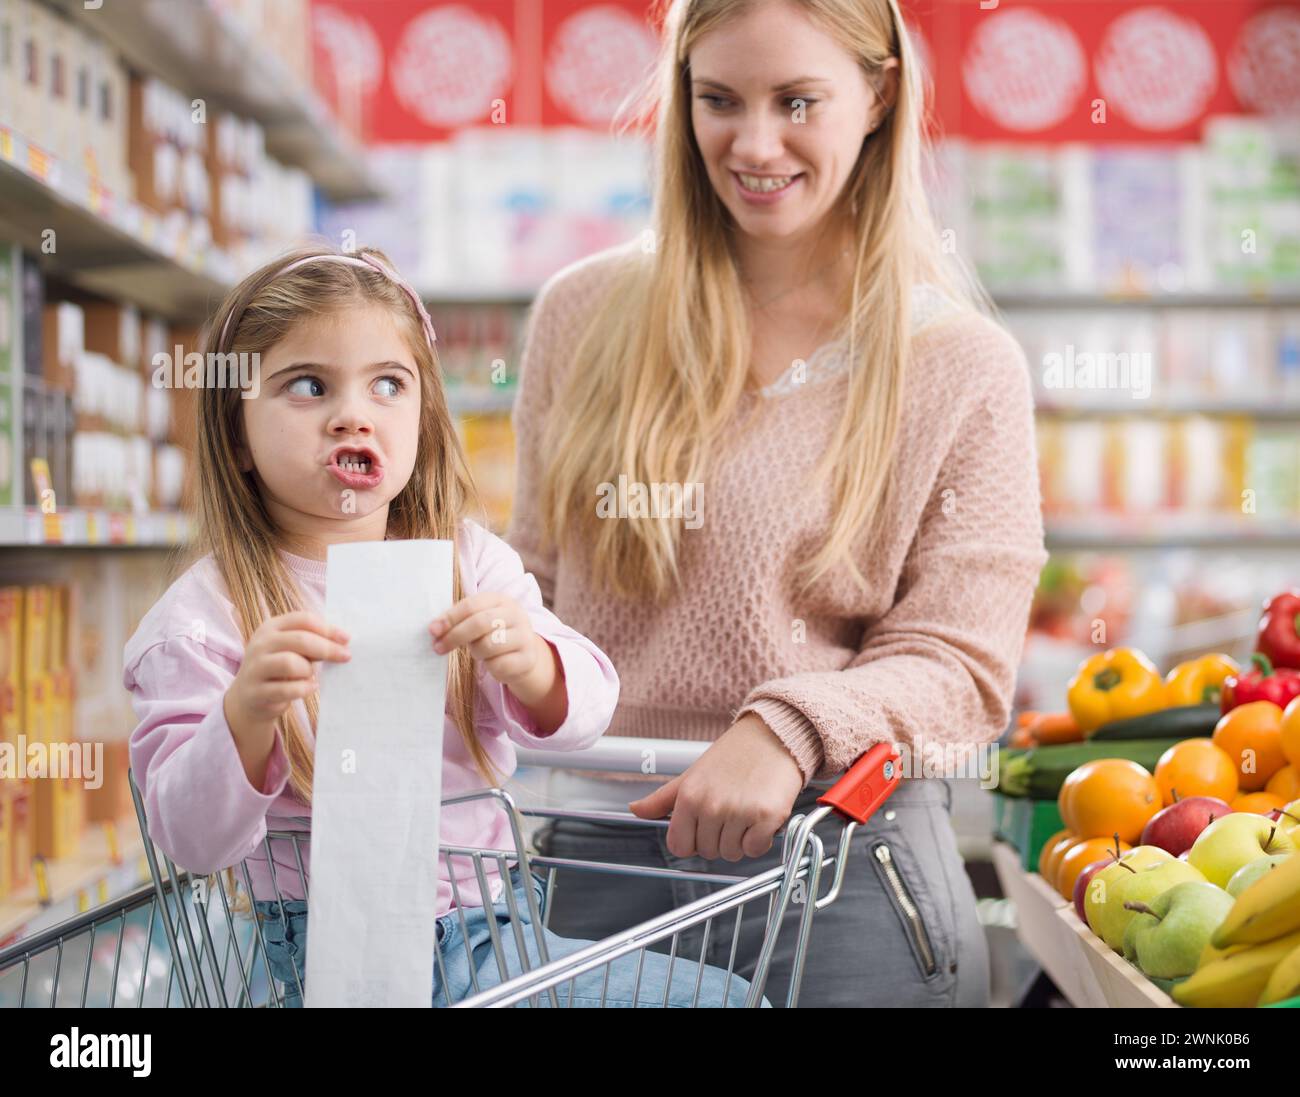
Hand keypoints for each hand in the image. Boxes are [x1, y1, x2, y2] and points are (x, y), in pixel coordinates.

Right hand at [224, 611, 350, 787]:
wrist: (249, 697)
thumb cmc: (280, 669)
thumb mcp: (291, 649)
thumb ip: (311, 641)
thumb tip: (342, 642)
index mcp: (271, 627)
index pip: (303, 620)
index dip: (327, 629)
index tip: (346, 639)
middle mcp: (260, 644)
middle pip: (300, 640)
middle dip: (327, 648)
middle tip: (345, 656)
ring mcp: (255, 668)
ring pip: (291, 663)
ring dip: (308, 670)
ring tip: (310, 675)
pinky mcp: (256, 692)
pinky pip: (287, 689)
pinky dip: (304, 689)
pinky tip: (309, 687)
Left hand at [429, 592, 557, 709]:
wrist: (524, 654)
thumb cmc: (493, 634)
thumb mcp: (479, 620)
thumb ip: (460, 620)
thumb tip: (434, 629)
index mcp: (501, 600)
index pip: (471, 605)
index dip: (450, 618)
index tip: (432, 630)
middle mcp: (516, 615)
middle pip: (479, 623)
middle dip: (455, 636)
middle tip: (438, 647)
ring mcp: (525, 636)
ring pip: (488, 645)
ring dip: (476, 652)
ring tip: (478, 652)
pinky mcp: (528, 658)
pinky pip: (499, 665)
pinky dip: (490, 667)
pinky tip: (493, 663)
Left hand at [628, 714, 804, 860]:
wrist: (772, 737)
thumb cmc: (734, 755)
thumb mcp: (692, 775)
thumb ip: (662, 799)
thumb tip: (635, 810)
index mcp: (689, 796)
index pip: (679, 847)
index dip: (692, 842)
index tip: (704, 829)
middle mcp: (711, 806)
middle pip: (708, 852)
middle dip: (719, 839)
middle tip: (731, 813)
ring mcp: (738, 812)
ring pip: (732, 854)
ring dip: (741, 840)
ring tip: (746, 811)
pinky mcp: (766, 817)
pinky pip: (756, 849)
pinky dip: (760, 840)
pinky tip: (760, 818)